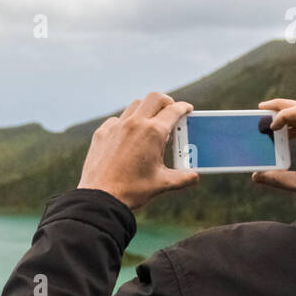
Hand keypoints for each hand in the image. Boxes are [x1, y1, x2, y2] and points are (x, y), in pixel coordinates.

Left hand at [78, 92, 198, 209]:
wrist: (100, 197)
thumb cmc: (132, 190)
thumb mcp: (162, 183)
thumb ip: (183, 177)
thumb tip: (194, 176)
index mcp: (153, 132)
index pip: (174, 111)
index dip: (184, 108)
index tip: (187, 109)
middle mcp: (134, 123)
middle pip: (155, 98)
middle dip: (167, 101)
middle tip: (171, 111)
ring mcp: (116, 126)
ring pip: (135, 105)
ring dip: (146, 110)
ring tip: (151, 123)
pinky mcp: (102, 133)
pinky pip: (117, 119)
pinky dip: (127, 123)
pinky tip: (129, 136)